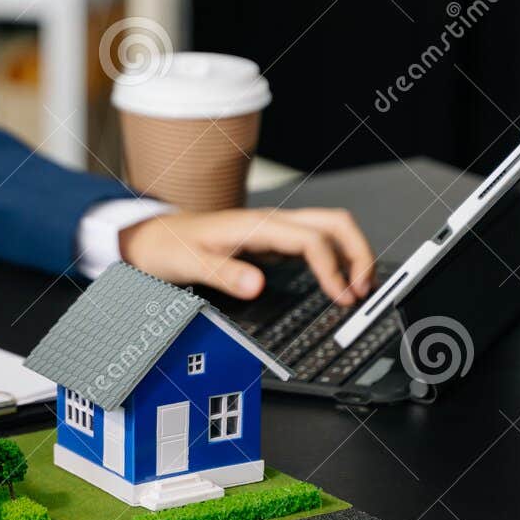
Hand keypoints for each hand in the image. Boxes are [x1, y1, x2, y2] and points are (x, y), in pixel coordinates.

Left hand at [118, 207, 375, 305]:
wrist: (155, 236)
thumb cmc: (170, 246)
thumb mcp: (190, 264)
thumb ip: (225, 274)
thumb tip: (258, 285)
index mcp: (256, 226)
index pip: (311, 239)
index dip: (332, 267)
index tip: (340, 296)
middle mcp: (271, 223)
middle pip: (333, 223)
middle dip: (358, 251)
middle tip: (364, 289)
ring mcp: (274, 231)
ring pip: (329, 229)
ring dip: (350, 254)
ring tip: (358, 289)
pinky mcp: (272, 242)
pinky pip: (315, 244)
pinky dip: (334, 261)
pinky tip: (335, 284)